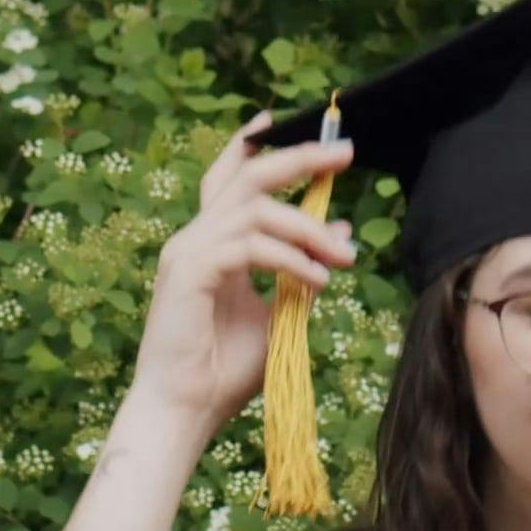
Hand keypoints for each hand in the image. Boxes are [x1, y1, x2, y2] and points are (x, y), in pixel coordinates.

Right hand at [123, 117, 359, 440]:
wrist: (185, 411)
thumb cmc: (224, 370)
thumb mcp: (280, 314)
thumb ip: (304, 269)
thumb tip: (340, 230)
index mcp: (211, 244)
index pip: (229, 178)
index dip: (252, 144)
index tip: (281, 119)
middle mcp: (195, 238)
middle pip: (247, 176)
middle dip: (299, 159)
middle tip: (346, 153)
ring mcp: (187, 252)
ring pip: (255, 209)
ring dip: (308, 227)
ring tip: (343, 256)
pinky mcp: (189, 272)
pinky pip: (248, 247)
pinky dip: (289, 258)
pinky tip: (318, 280)